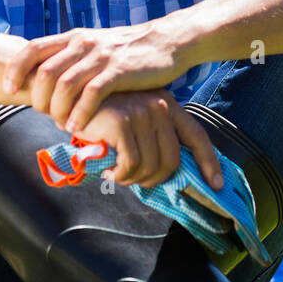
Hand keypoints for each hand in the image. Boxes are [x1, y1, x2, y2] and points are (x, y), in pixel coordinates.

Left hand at [2, 20, 191, 133]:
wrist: (166, 41)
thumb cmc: (127, 52)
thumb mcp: (94, 47)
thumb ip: (71, 59)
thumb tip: (44, 80)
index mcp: (73, 38)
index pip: (32, 49)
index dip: (14, 69)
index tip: (6, 90)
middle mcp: (83, 44)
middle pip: (44, 72)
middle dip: (36, 98)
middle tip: (42, 114)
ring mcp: (101, 56)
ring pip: (64, 84)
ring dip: (57, 109)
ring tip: (60, 124)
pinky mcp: (120, 70)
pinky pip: (92, 94)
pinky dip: (80, 113)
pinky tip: (78, 127)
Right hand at [70, 89, 223, 192]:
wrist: (67, 96)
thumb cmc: (100, 114)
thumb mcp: (133, 119)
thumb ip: (152, 136)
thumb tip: (167, 171)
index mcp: (167, 104)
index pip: (197, 135)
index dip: (208, 162)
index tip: (215, 184)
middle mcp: (159, 105)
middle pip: (172, 160)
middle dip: (153, 180)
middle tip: (134, 181)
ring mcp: (142, 112)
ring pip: (150, 166)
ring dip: (132, 179)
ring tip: (117, 174)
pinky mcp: (123, 121)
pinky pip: (131, 165)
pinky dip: (120, 176)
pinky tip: (108, 171)